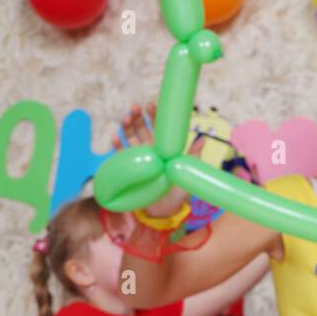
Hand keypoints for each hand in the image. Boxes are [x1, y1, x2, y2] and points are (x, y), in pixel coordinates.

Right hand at [112, 101, 204, 218]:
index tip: (150, 105)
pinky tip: (114, 137)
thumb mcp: (187, 171)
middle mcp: (150, 150)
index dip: (153, 115)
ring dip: (126, 126)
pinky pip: (120, 155)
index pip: (158, 127)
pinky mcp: (130, 168)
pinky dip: (116, 145)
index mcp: (163, 148)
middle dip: (137, 116)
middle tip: (135, 108)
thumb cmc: (178, 191)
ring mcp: (139, 158)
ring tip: (125, 119)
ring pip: (129, 137)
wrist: (165, 210)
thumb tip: (202, 139)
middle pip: (141, 128)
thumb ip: (193, 155)